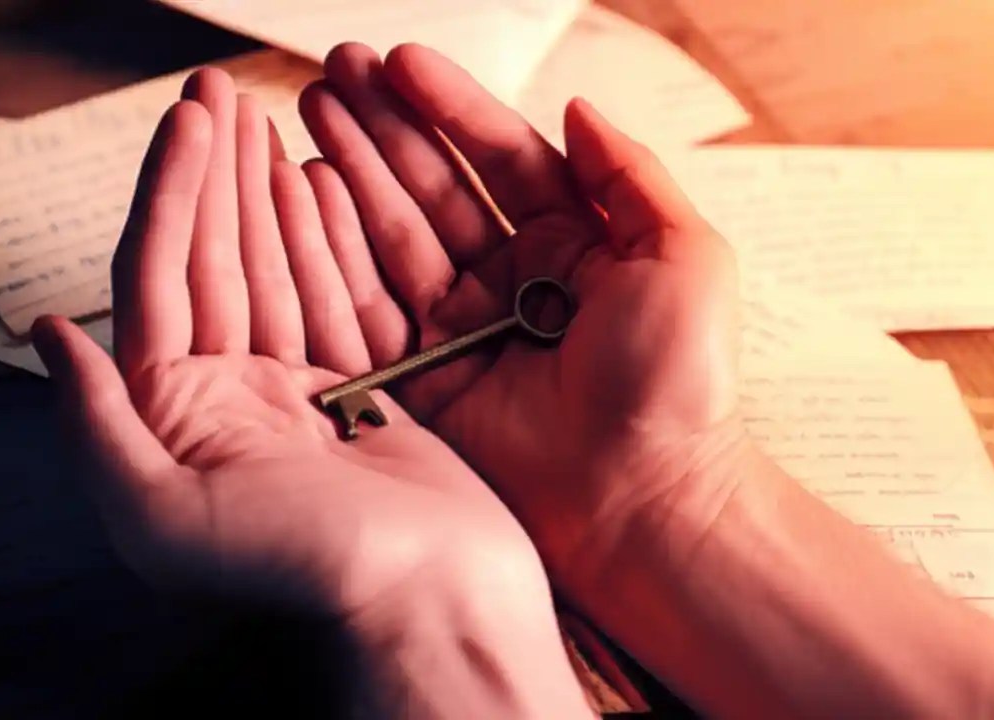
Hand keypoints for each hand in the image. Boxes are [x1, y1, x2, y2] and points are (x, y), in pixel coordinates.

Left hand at [31, 69, 592, 716]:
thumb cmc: (306, 575)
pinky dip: (320, 242)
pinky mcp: (355, 395)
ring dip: (259, 196)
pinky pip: (328, 298)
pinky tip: (313, 191)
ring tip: (260, 126)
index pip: (157, 281)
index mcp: (172, 423)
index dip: (168, 193)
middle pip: (211, 262)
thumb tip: (53, 336)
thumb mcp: (165, 519)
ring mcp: (292, 395)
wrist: (431, 603)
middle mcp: (223, 403)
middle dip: (210, 176)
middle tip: (219, 97)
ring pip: (269, 273)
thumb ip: (99, 426)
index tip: (190, 123)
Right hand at [298, 44, 748, 599]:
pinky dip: (340, 247)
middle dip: (385, 126)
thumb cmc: (682, 383)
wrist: (645, 497)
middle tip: (334, 70)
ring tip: (309, 107)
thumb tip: (578, 107)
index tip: (401, 61)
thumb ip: (628, 174)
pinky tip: (310, 189)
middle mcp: (513, 279)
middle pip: (436, 186)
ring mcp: (465, 326)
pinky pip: (375, 300)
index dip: (450, 107)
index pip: (501, 156)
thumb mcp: (684, 255)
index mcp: (575, 244)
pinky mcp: (426, 374)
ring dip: (353, 168)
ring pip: (398, 231)